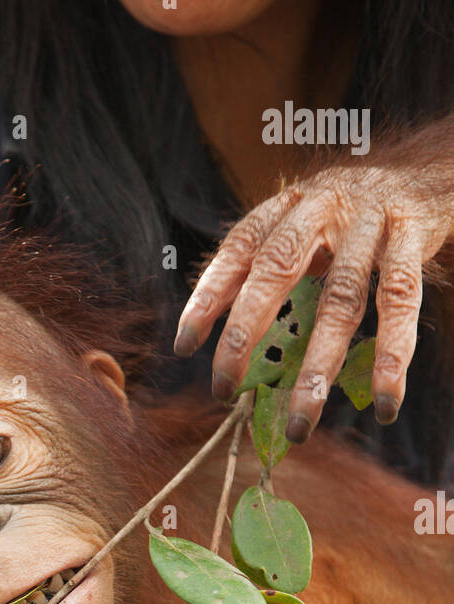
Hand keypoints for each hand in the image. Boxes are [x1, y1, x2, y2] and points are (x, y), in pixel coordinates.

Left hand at [174, 145, 453, 440]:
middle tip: (224, 388)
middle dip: (246, 332)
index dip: (208, 296)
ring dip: (318, 367)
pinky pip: (399, 304)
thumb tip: (226, 337)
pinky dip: (392, 358)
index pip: (238, 249)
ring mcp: (370, 222)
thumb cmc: (353, 217)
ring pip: (341, 300)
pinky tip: (384, 403)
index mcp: (288, 206)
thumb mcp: (305, 227)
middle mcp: (323, 207)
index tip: (185, 347)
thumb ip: (269, 269)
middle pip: (277, 269)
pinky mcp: (412, 238)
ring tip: (301, 423)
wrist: (427, 171)